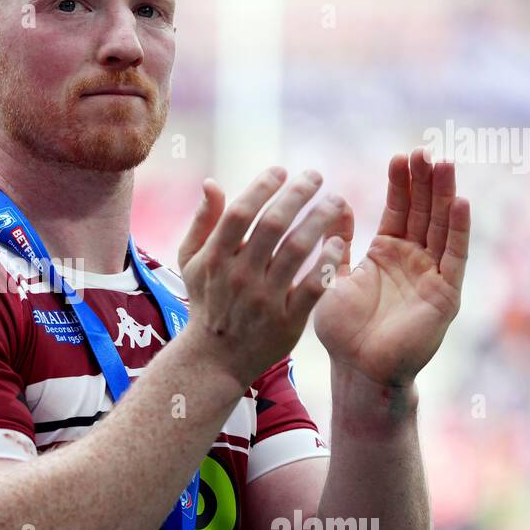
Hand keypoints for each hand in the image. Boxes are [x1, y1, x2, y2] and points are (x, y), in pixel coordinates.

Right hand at [177, 167, 346, 386]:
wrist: (214, 359)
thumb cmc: (206, 302)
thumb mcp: (191, 262)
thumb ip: (202, 222)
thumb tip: (211, 182)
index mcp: (216, 258)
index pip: (242, 212)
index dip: (262, 187)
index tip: (282, 170)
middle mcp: (240, 276)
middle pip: (273, 225)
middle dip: (298, 194)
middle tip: (316, 176)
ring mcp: (264, 299)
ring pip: (297, 250)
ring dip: (320, 219)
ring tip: (336, 200)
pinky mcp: (286, 321)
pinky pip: (312, 286)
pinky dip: (327, 262)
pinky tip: (339, 242)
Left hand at [313, 148, 470, 386]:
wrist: (358, 369)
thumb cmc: (343, 330)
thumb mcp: (332, 277)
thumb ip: (336, 243)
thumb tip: (336, 203)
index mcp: (386, 253)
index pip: (398, 209)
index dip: (401, 184)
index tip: (401, 156)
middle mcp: (413, 259)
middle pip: (424, 211)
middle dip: (425, 181)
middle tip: (426, 150)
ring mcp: (432, 275)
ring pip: (441, 227)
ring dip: (444, 195)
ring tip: (445, 163)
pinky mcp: (445, 293)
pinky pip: (454, 257)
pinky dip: (458, 229)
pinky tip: (460, 202)